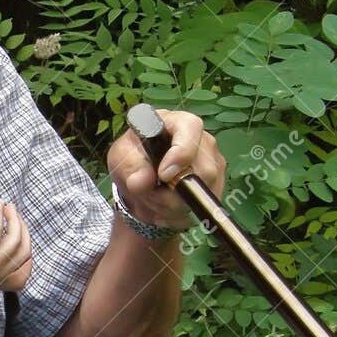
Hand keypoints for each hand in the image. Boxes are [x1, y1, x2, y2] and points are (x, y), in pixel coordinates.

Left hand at [0, 200, 31, 306]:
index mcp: (6, 283)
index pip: (26, 265)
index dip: (27, 247)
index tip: (21, 233)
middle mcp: (5, 273)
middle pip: (25, 247)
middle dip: (22, 227)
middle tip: (14, 214)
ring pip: (16, 236)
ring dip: (14, 218)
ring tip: (8, 206)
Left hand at [107, 109, 226, 231]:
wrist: (141, 181)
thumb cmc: (132, 159)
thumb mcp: (121, 159)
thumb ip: (130, 168)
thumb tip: (142, 181)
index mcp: (176, 122)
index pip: (191, 128)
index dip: (181, 153)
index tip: (163, 176)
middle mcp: (202, 139)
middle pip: (204, 169)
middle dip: (171, 193)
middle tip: (147, 195)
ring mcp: (213, 162)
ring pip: (204, 192)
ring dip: (172, 205)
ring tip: (152, 200)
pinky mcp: (216, 183)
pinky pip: (204, 205)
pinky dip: (180, 214)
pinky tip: (164, 208)